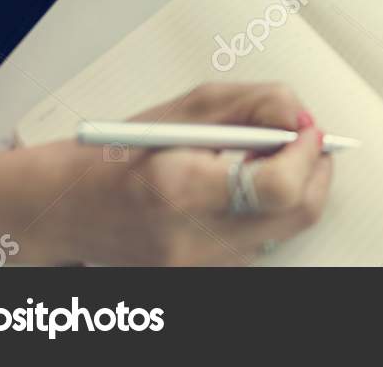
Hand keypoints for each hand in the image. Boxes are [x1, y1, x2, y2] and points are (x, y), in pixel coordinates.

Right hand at [31, 83, 332, 265]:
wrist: (68, 210)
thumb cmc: (119, 155)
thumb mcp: (186, 111)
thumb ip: (254, 105)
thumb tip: (302, 117)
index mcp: (180, 189)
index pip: (278, 185)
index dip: (306, 152)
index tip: (307, 128)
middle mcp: (193, 240)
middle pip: (296, 213)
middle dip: (313, 169)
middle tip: (304, 140)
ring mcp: (201, 267)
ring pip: (286, 229)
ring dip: (291, 188)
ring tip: (260, 160)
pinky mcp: (207, 277)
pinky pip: (263, 242)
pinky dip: (268, 210)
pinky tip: (243, 187)